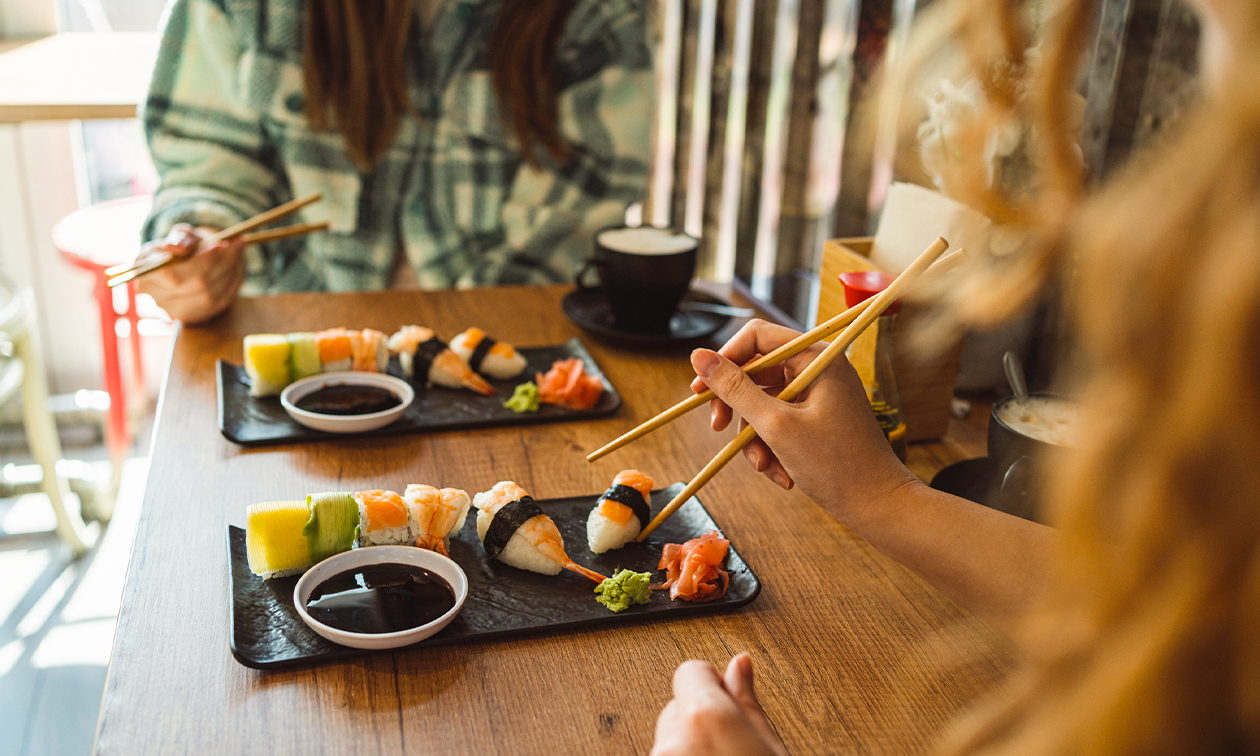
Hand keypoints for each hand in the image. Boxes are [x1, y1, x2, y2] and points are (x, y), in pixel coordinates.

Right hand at [136, 224, 244, 323]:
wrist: (189, 266)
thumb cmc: (182, 247)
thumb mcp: (180, 235)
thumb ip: (180, 238)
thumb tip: (178, 247)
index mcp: (145, 273)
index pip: (171, 273)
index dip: (199, 260)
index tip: (219, 245)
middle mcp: (156, 297)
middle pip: (195, 286)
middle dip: (220, 264)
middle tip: (236, 245)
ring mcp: (175, 311)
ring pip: (210, 295)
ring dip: (230, 272)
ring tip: (238, 250)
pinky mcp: (194, 317)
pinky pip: (219, 304)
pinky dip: (232, 284)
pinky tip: (237, 266)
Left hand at [650, 654, 787, 755]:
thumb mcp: (769, 745)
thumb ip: (746, 703)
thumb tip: (739, 664)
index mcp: (704, 718)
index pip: (691, 670)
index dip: (714, 682)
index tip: (729, 699)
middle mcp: (672, 741)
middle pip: (679, 707)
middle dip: (702, 719)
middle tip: (732, 742)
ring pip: (671, 738)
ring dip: (692, 743)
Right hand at [688, 319, 915, 526]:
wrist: (879, 506)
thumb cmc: (838, 465)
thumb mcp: (777, 426)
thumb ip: (736, 390)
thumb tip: (699, 356)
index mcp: (817, 358)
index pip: (757, 337)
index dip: (724, 360)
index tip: (700, 389)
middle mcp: (818, 370)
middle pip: (756, 372)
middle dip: (738, 407)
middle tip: (718, 428)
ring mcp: (818, 395)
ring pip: (763, 403)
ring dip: (755, 437)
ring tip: (765, 466)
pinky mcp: (816, 420)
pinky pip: (778, 423)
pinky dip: (772, 448)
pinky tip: (781, 474)